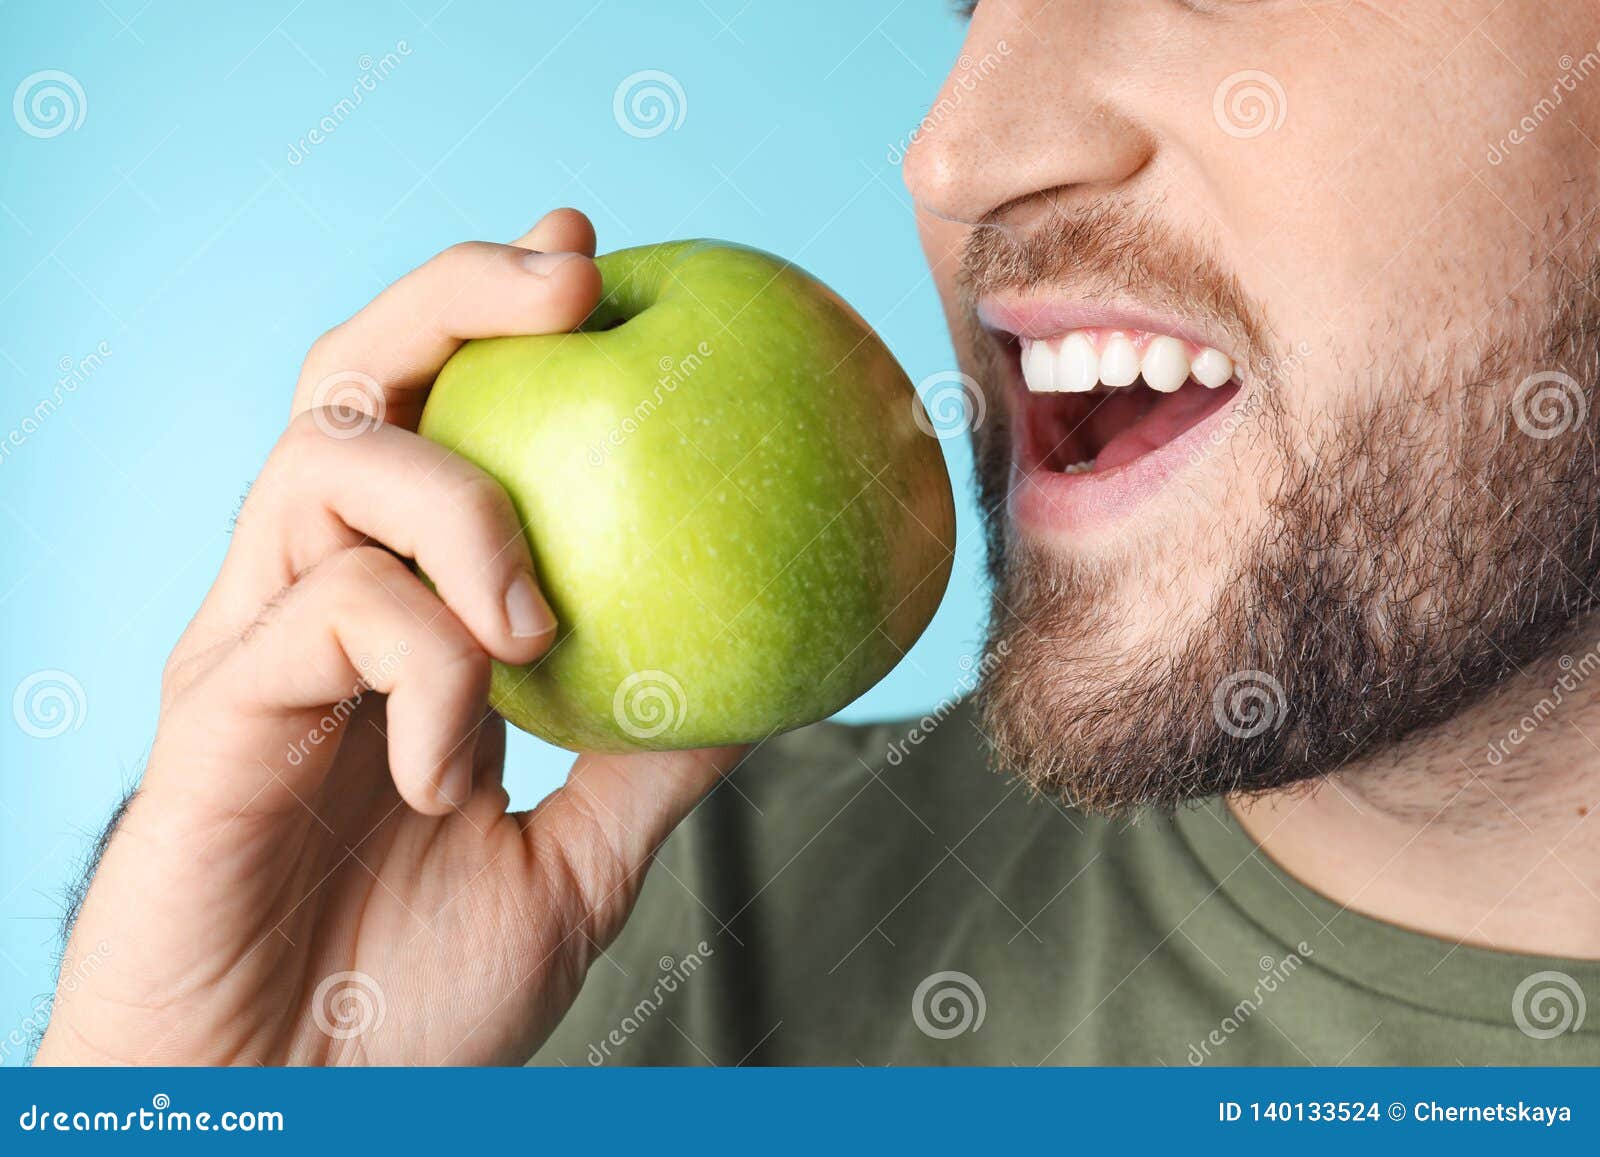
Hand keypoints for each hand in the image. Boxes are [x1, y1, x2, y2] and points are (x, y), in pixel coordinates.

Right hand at [36, 209, 739, 1065]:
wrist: (292, 1109)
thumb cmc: (411, 993)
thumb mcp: (579, 859)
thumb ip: (650, 756)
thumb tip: (769, 671)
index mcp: (385, 616)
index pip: (433, 422)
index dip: (498, 320)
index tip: (598, 260)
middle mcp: (307, 597)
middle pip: (354, 378)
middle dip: (453, 296)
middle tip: (572, 276)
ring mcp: (252, 644)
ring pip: (326, 460)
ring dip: (457, 506)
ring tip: (534, 617)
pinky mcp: (209, 709)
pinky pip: (329, 613)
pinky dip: (427, 668)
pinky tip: (458, 767)